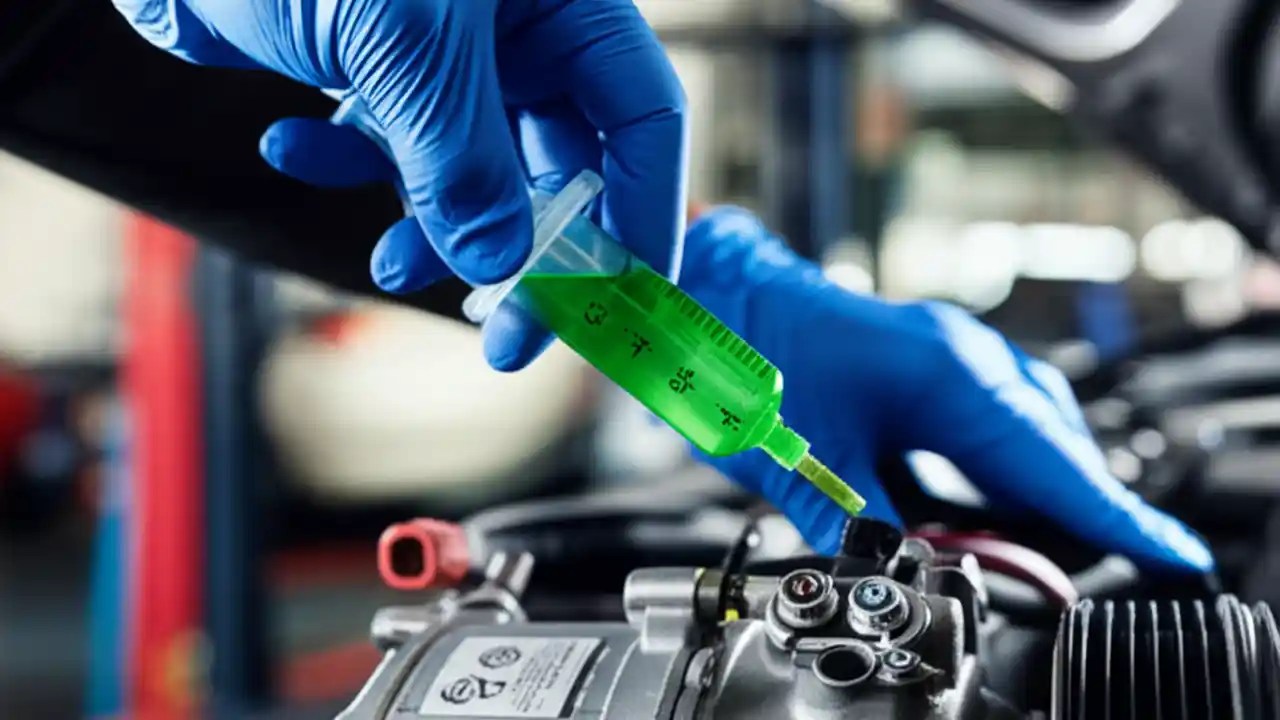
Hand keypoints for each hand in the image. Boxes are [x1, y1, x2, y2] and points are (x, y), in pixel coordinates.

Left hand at [112, 0, 687, 369]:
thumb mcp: (406, 48)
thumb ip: (462, 163)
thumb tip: (500, 267)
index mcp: (565, 1)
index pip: (644, 120)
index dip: (644, 216)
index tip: (621, 306)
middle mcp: (522, 29)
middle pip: (559, 162)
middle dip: (525, 249)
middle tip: (504, 334)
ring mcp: (452, 50)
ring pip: (469, 169)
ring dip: (428, 224)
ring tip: (387, 263)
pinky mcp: (378, 62)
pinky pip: (383, 135)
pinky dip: (342, 157)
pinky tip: (290, 147)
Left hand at [681, 207, 1213, 574]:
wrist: (709, 295)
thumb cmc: (749, 357)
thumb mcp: (806, 462)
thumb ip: (867, 527)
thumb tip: (901, 572)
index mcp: (946, 373)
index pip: (1048, 460)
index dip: (1109, 515)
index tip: (1168, 552)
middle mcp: (960, 355)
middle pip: (1048, 443)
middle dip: (1074, 506)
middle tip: (1097, 560)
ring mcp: (944, 352)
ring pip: (1023, 427)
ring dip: (1033, 486)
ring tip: (1039, 540)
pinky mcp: (923, 363)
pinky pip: (987, 418)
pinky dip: (995, 466)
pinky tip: (981, 501)